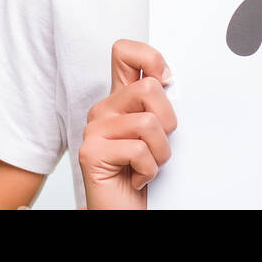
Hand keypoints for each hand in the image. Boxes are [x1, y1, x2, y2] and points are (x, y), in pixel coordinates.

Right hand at [78, 39, 177, 209]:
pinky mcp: (91, 152)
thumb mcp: (157, 132)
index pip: (125, 52)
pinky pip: (139, 149)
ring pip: (149, 122)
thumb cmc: (142, 172)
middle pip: (149, 86)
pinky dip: (149, 169)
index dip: (151, 57)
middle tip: (158, 143)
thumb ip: (159, 103)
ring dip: (160, 152)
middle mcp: (105, 109)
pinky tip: (137, 177)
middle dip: (168, 120)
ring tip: (148, 163)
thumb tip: (171, 79)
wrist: (124, 209)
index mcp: (121, 99)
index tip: (166, 80)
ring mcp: (95, 130)